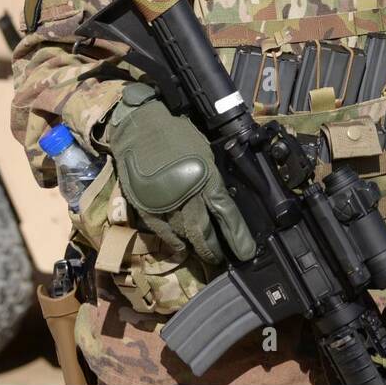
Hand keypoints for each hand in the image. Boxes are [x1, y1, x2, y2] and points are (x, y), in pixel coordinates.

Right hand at [104, 84, 255, 266]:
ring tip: (205, 254)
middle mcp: (187, 195)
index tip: (246, 252)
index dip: (238, 237)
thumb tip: (225, 200)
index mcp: (206, 178)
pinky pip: (163, 233)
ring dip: (196, 247)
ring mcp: (165, 204)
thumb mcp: (205, 152)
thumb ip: (213, 178)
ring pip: (185, 235)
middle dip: (214, 249)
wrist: (140, 126)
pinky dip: (174, 242)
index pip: (227, 214)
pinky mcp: (146, 208)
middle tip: (221, 258)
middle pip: (205, 232)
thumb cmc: (176, 135)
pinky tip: (181, 247)